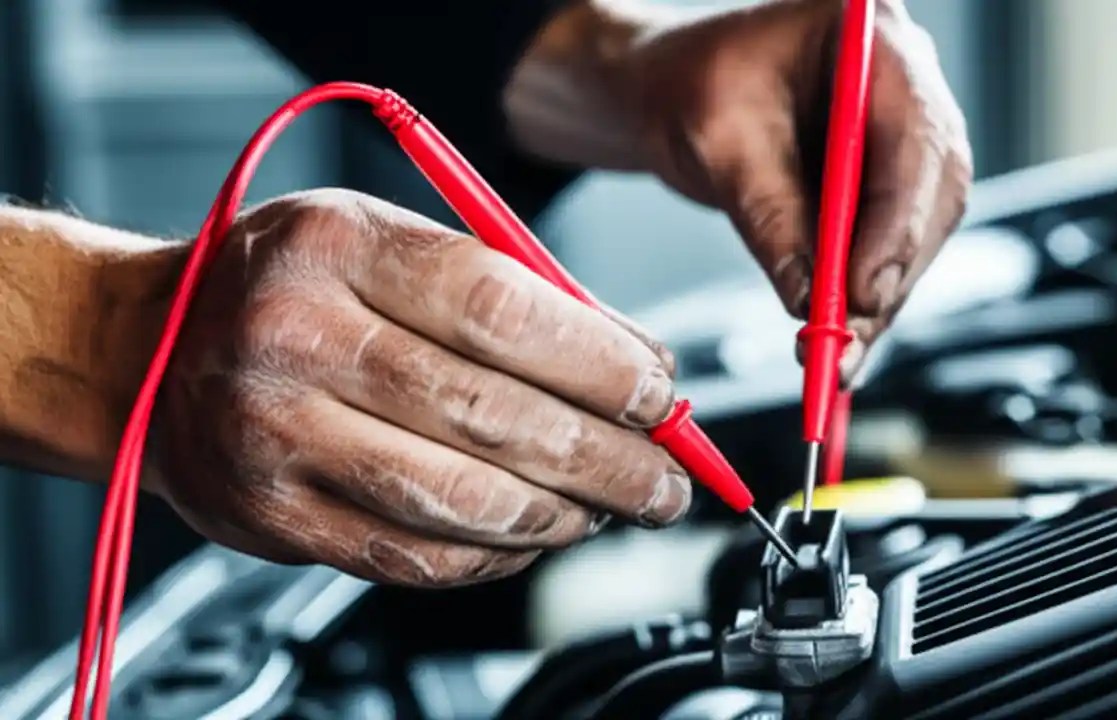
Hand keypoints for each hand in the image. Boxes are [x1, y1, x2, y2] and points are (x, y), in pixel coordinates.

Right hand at [153, 189, 689, 586]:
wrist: (144, 353)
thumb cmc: (284, 285)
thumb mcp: (381, 239)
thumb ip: (503, 287)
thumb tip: (632, 359)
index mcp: (336, 246)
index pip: (499, 307)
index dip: (599, 360)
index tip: (659, 391)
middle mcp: (298, 339)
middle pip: (493, 413)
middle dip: (608, 456)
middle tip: (666, 475)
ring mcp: (278, 437)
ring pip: (460, 498)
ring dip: (563, 513)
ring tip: (614, 508)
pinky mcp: (275, 519)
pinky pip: (414, 557)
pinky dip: (497, 556)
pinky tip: (536, 535)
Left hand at [509, 0, 971, 380]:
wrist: (671, 90)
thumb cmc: (690, 85)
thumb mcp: (718, 143)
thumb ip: (768, 217)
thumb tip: (807, 300)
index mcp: (871, 39)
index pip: (914, 138)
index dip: (896, 224)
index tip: (862, 293)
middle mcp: (904, 85)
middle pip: (932, 190)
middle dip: (891, 274)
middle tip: (847, 342)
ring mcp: (901, 134)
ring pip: (919, 227)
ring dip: (880, 297)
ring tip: (836, 356)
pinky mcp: (884, 181)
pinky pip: (892, 242)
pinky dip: (865, 293)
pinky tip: (838, 338)